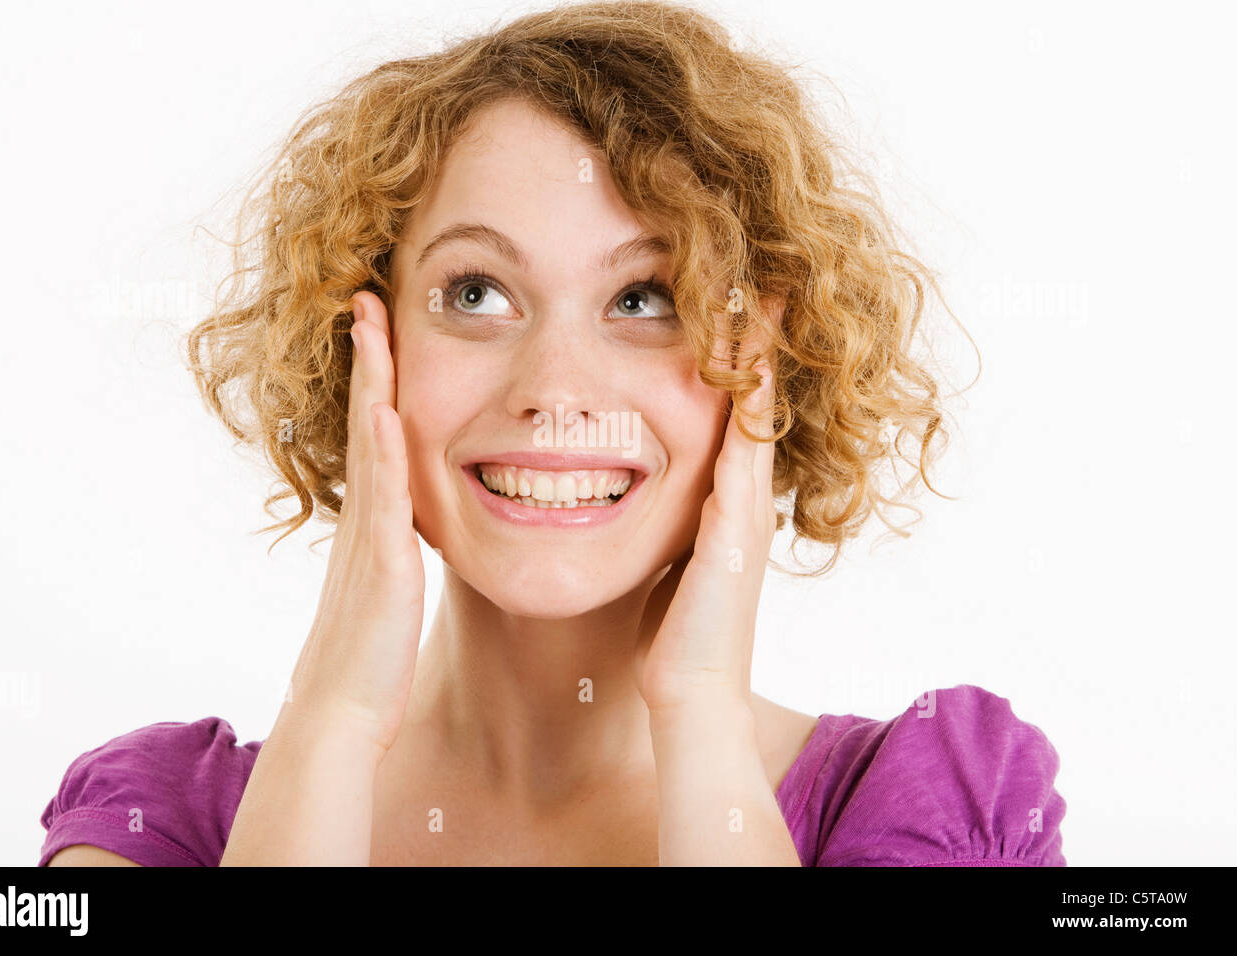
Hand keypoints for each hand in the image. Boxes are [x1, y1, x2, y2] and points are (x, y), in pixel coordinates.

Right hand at [287, 290, 424, 754]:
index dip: (376, 381)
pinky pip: (384, 495)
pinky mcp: (383, 564)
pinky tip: (388, 407)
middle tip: (366, 298)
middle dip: (368, 357)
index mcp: (370, 522)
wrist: (341, 712)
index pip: (373, 435)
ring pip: (370, 441)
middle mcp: (364, 517)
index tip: (379, 329)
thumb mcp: (384, 592)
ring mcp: (369, 535)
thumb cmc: (367, 662)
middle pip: (365, 420)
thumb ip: (391, 554)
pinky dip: (384, 448)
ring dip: (372, 380)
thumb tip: (402, 535)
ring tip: (371, 322)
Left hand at [635, 313, 778, 717]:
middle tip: (763, 278)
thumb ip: (665, 523)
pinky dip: (751, 406)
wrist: (690, 691)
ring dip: (761, 358)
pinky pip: (745, 453)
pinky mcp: (735, 532)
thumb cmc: (669, 632)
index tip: (731, 304)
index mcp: (722, 502)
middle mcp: (743, 498)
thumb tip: (630, 494)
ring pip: (758, 416)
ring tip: (763, 297)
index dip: (735, 361)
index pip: (734, 414)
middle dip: (760, 342)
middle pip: (757, 403)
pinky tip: (749, 363)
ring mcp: (746, 512)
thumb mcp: (665, 559)